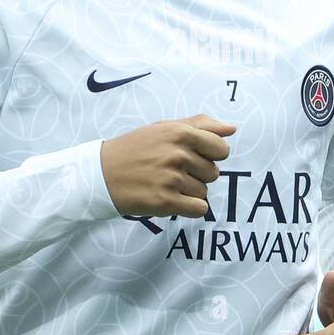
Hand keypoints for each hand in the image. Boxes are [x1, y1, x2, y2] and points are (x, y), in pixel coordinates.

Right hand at [99, 114, 234, 217]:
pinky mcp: (166, 201)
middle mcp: (178, 154)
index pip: (221, 149)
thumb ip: (200, 125)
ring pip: (204, 191)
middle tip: (170, 171)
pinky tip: (170, 199)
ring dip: (189, 192)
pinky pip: (199, 209)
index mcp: (181, 133)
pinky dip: (188, 207)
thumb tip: (232, 129)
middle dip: (197, 174)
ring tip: (164, 184)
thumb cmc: (135, 149)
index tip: (193, 157)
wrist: (101, 174)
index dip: (210, 155)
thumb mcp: (164, 128)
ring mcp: (172, 178)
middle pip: (213, 173)